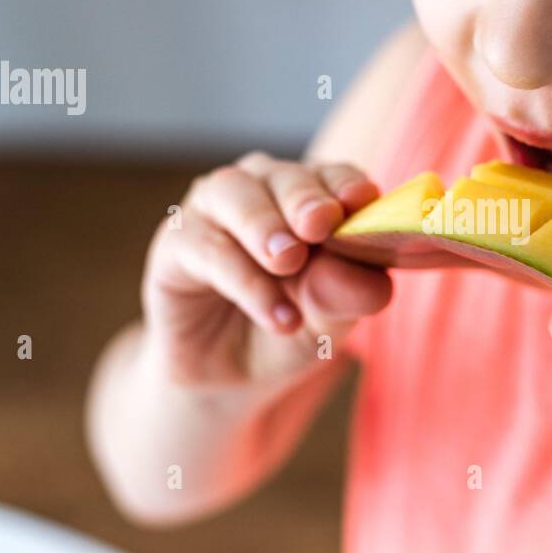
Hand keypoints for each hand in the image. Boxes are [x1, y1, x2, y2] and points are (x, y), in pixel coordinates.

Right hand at [142, 152, 392, 383]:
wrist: (227, 376)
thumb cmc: (288, 326)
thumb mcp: (330, 322)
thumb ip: (348, 296)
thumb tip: (375, 282)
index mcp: (311, 196)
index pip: (336, 177)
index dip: (347, 185)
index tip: (360, 200)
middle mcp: (263, 189)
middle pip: (286, 176)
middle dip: (305, 199)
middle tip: (320, 224)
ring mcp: (214, 210)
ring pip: (236, 194)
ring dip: (265, 226)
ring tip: (288, 262)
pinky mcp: (176, 243)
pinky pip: (208, 249)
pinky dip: (244, 280)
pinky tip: (276, 315)